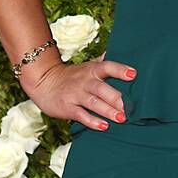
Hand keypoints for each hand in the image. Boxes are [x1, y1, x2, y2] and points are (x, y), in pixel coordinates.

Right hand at [19, 55, 136, 130]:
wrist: (44, 82)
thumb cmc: (73, 76)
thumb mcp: (88, 66)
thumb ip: (104, 62)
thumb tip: (121, 51)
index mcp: (92, 70)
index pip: (107, 67)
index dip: (120, 70)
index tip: (133, 74)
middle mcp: (84, 81)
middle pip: (102, 88)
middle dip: (116, 98)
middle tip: (130, 107)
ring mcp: (75, 95)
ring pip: (93, 102)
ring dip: (108, 111)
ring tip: (121, 118)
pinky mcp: (67, 108)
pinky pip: (81, 115)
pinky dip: (92, 121)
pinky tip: (104, 126)